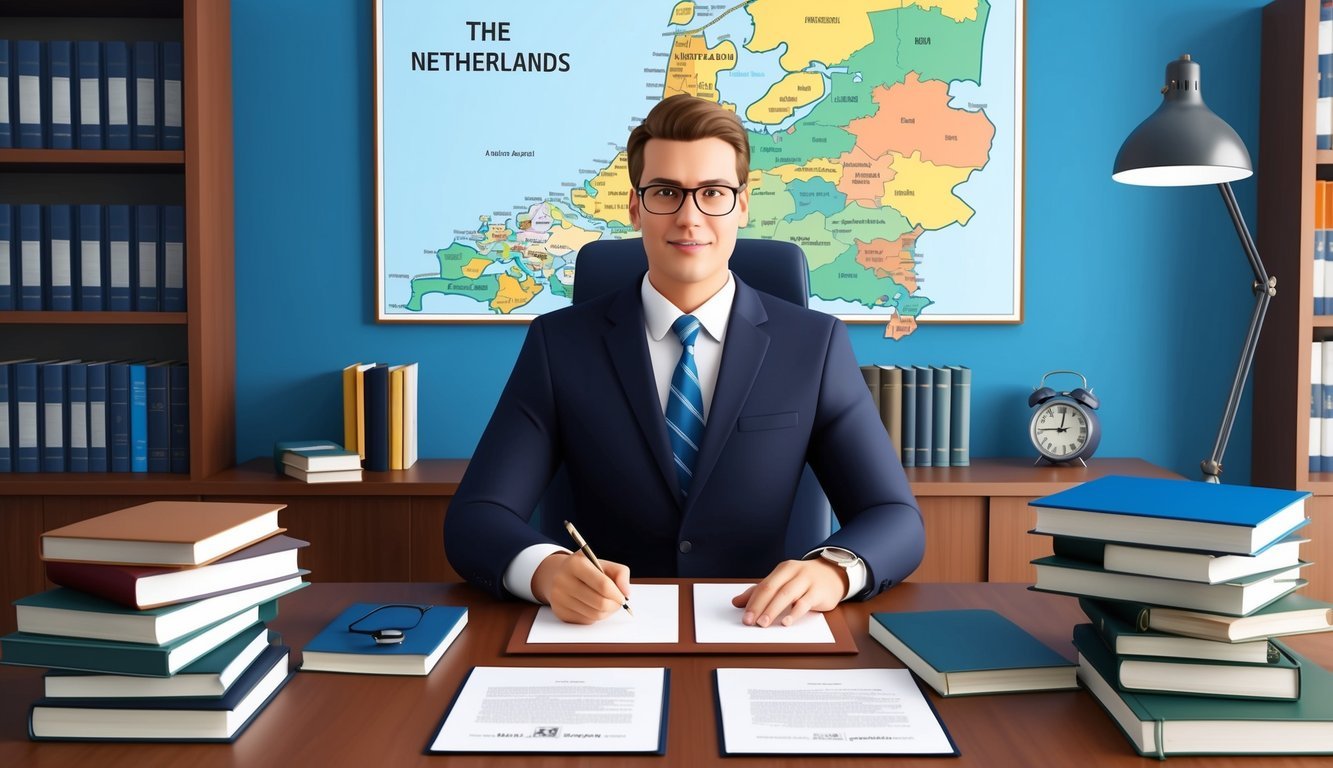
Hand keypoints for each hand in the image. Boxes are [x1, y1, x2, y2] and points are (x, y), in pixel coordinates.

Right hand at [531, 551, 630, 623]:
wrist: (557, 575)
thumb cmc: (586, 569)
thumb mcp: (602, 563)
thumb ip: (620, 573)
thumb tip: (626, 593)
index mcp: (575, 564)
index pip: (603, 585)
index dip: (617, 594)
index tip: (623, 597)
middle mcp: (563, 581)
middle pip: (600, 602)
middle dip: (615, 605)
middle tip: (619, 602)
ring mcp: (559, 598)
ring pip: (595, 614)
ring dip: (607, 612)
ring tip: (609, 604)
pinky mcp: (560, 612)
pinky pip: (587, 620)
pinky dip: (596, 616)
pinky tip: (594, 606)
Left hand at [730, 558, 846, 627]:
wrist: (834, 574)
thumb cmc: (804, 580)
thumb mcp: (783, 582)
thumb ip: (761, 591)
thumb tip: (736, 602)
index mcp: (783, 570)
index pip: (764, 586)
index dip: (753, 602)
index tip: (745, 618)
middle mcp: (794, 572)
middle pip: (773, 589)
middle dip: (760, 606)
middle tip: (750, 622)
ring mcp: (807, 581)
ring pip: (787, 595)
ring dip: (773, 610)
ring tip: (763, 623)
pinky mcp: (819, 592)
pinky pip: (805, 602)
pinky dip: (794, 613)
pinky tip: (787, 622)